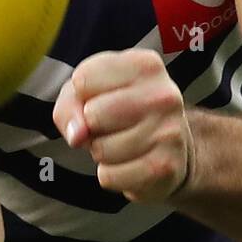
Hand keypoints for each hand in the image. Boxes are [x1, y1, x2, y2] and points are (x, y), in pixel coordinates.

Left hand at [53, 49, 195, 204]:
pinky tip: (129, 163)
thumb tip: (78, 135)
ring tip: (122, 143)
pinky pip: (109, 176)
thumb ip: (70, 104)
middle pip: (92, 115)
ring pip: (100, 149)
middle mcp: (163, 95)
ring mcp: (168, 132)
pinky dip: (110, 175)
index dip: (81, 95)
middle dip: (90, 126)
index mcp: (145, 65)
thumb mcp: (90, 92)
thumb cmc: (122, 111)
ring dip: (101, 152)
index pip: (83, 79)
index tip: (102, 97)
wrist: (171, 146)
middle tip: (110, 125)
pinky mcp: (165, 167)